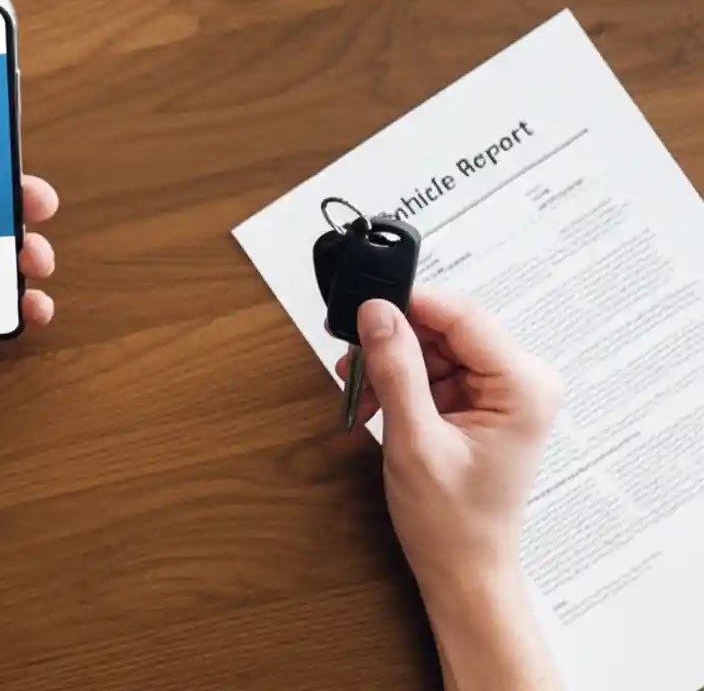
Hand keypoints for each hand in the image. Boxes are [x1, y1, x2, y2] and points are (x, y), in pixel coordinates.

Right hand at [335, 289, 560, 588]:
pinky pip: (435, 371)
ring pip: (435, 347)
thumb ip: (396, 371)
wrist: (463, 569)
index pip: (462, 315)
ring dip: (392, 364)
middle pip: (446, 329)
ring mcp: (502, 391)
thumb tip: (377, 312)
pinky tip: (375, 402)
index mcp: (523, 385)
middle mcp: (522, 380)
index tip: (362, 306)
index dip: (409, 304)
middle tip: (350, 359)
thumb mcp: (415, 441)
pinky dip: (400, 382)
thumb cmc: (452, 522)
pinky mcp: (482, 403)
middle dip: (394, 341)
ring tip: (360, 392)